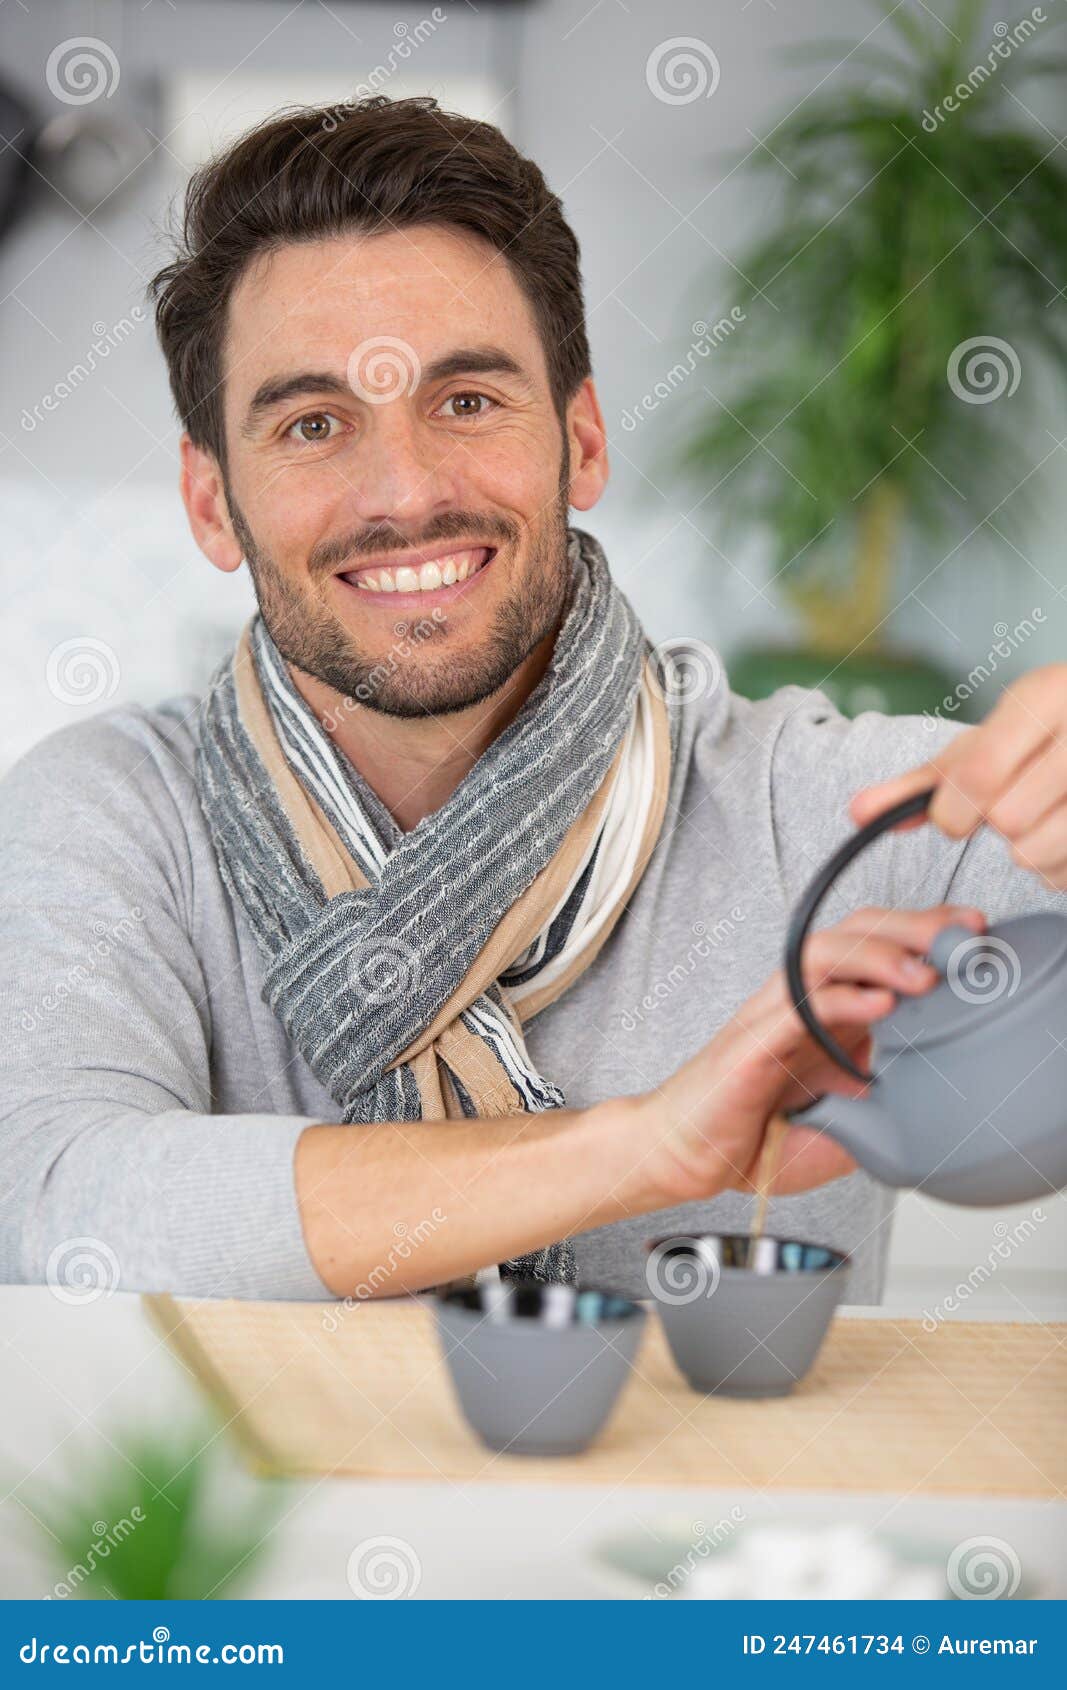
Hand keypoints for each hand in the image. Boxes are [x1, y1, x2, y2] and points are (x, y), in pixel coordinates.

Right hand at [640, 903, 984, 1206]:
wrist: (684, 1153)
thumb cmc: (748, 1134)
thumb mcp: (841, 1128)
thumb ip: (884, 1115)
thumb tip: (940, 1118)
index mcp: (825, 1012)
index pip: (877, 946)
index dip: (924, 931)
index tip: (973, 931)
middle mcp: (799, 1001)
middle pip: (855, 932)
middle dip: (913, 925)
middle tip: (961, 934)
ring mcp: (773, 1017)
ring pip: (824, 954)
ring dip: (879, 956)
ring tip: (923, 975)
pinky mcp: (751, 1045)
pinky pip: (797, 1008)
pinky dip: (839, 999)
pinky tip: (878, 1005)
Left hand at [852, 665, 1066, 888]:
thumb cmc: (1039, 738)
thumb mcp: (983, 743)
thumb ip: (921, 782)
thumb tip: (858, 812)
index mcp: (1045, 696)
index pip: (978, 774)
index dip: (954, 809)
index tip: (956, 811)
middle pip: (1006, 819)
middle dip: (993, 824)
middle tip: (1008, 806)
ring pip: (1037, 852)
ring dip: (1026, 850)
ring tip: (1040, 818)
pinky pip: (1063, 873)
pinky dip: (1055, 866)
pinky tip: (1063, 833)